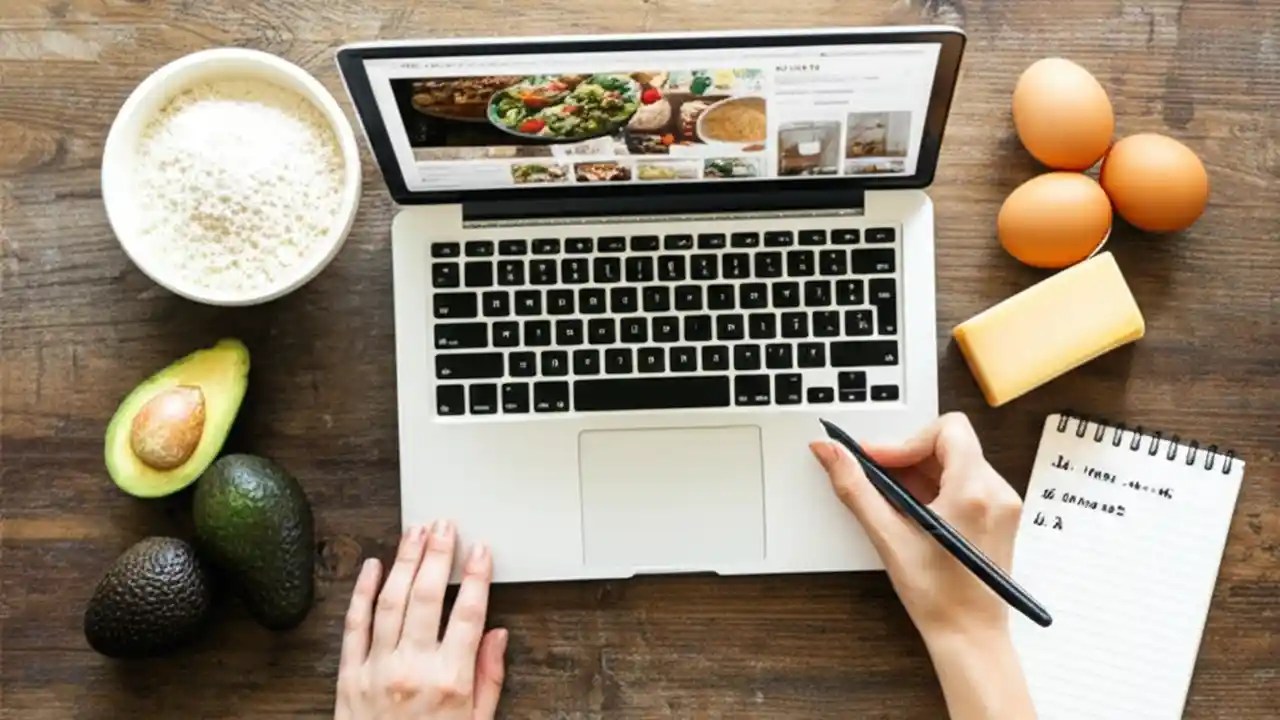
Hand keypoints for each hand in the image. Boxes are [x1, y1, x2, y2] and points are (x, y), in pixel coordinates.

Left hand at [335, 522, 507, 719]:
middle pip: (426, 596)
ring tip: (414, 533)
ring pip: (389, 601)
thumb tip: (497, 636)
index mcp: (449, 682)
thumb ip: (488, 679)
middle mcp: (412, 670)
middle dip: (437, 554)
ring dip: (403, 561)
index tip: (481, 551)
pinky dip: (361, 591)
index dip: (476, 576)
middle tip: (445, 527)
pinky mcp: (348, 677)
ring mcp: (376, 671)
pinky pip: (354, 624)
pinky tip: (371, 566)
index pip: (468, 613)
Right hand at [811, 413, 1034, 719]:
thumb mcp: (888, 537)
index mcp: (974, 492)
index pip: (946, 429)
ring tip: (896, 503)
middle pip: (950, 443)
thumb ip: (855, 487)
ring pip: (957, 461)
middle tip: (879, 480)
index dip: (904, 440)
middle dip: (909, 457)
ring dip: (921, 472)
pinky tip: (917, 513)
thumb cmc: (937, 596)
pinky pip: (967, 480)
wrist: (969, 634)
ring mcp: (1003, 503)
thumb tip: (830, 452)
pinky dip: (937, 486)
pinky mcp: (1001, 513)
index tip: (875, 460)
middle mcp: (997, 491)